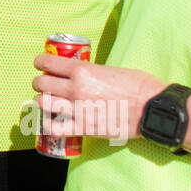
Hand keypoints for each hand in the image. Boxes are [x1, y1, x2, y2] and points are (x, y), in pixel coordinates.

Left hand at [32, 52, 164, 140]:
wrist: (150, 108)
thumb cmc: (138, 86)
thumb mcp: (111, 69)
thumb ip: (92, 71)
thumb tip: (81, 73)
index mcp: (82, 70)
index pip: (48, 62)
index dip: (40, 62)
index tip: (40, 64)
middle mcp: (75, 88)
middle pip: (41, 83)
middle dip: (39, 82)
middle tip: (43, 84)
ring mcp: (76, 109)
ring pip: (43, 103)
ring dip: (41, 101)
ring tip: (46, 101)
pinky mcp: (82, 128)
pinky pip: (54, 127)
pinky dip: (48, 124)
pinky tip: (51, 121)